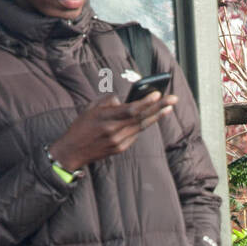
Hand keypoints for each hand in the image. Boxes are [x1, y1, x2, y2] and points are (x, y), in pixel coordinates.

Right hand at [49, 90, 177, 170]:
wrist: (73, 152)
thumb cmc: (81, 127)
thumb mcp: (90, 109)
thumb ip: (108, 101)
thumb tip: (124, 100)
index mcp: (105, 118)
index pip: (130, 110)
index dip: (145, 102)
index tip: (157, 94)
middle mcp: (114, 131)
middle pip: (141, 118)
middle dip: (159, 107)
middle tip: (173, 99)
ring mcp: (119, 142)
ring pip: (141, 126)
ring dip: (156, 116)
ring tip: (168, 107)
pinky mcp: (121, 148)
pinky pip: (135, 134)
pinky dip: (143, 125)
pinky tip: (151, 117)